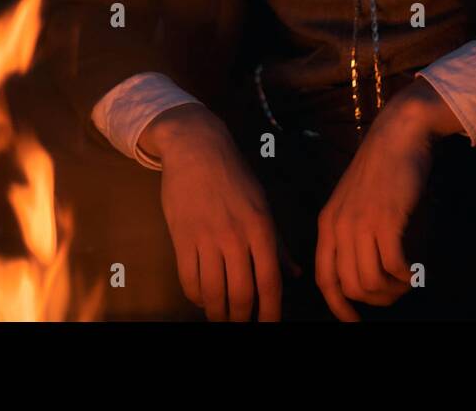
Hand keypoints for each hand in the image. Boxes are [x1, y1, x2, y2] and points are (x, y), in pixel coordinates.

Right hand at [139, 103, 300, 321]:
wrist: (196, 148)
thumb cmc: (234, 175)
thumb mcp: (262, 204)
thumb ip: (277, 242)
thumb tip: (294, 274)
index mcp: (261, 227)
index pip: (270, 282)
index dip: (270, 312)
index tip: (268, 326)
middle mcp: (236, 236)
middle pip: (242, 294)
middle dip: (242, 319)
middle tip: (241, 325)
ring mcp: (206, 237)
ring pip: (213, 292)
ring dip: (217, 313)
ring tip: (221, 318)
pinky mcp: (181, 237)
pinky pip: (189, 279)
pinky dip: (195, 296)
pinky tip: (201, 298)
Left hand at [314, 78, 460, 320]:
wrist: (397, 135)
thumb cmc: (381, 168)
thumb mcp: (352, 201)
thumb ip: (350, 231)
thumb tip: (361, 271)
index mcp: (327, 224)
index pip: (324, 279)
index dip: (339, 307)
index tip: (354, 322)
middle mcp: (339, 227)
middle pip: (350, 286)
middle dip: (375, 300)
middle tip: (395, 293)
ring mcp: (362, 223)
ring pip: (370, 281)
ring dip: (392, 290)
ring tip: (406, 281)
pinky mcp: (386, 219)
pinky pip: (393, 266)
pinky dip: (405, 276)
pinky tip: (414, 270)